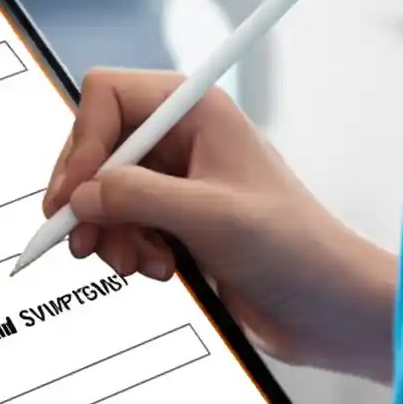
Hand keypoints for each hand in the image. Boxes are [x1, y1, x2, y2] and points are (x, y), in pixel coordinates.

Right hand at [45, 69, 396, 381]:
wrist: (326, 307)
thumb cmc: (295, 249)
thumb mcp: (209, 217)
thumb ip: (137, 199)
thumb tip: (81, 196)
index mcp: (197, 111)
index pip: (107, 97)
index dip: (83, 143)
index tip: (76, 194)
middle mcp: (182, 138)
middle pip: (96, 149)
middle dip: (89, 199)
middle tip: (85, 240)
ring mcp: (175, 181)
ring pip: (103, 194)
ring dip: (110, 234)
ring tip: (141, 264)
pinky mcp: (173, 221)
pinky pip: (121, 226)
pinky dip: (127, 251)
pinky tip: (160, 270)